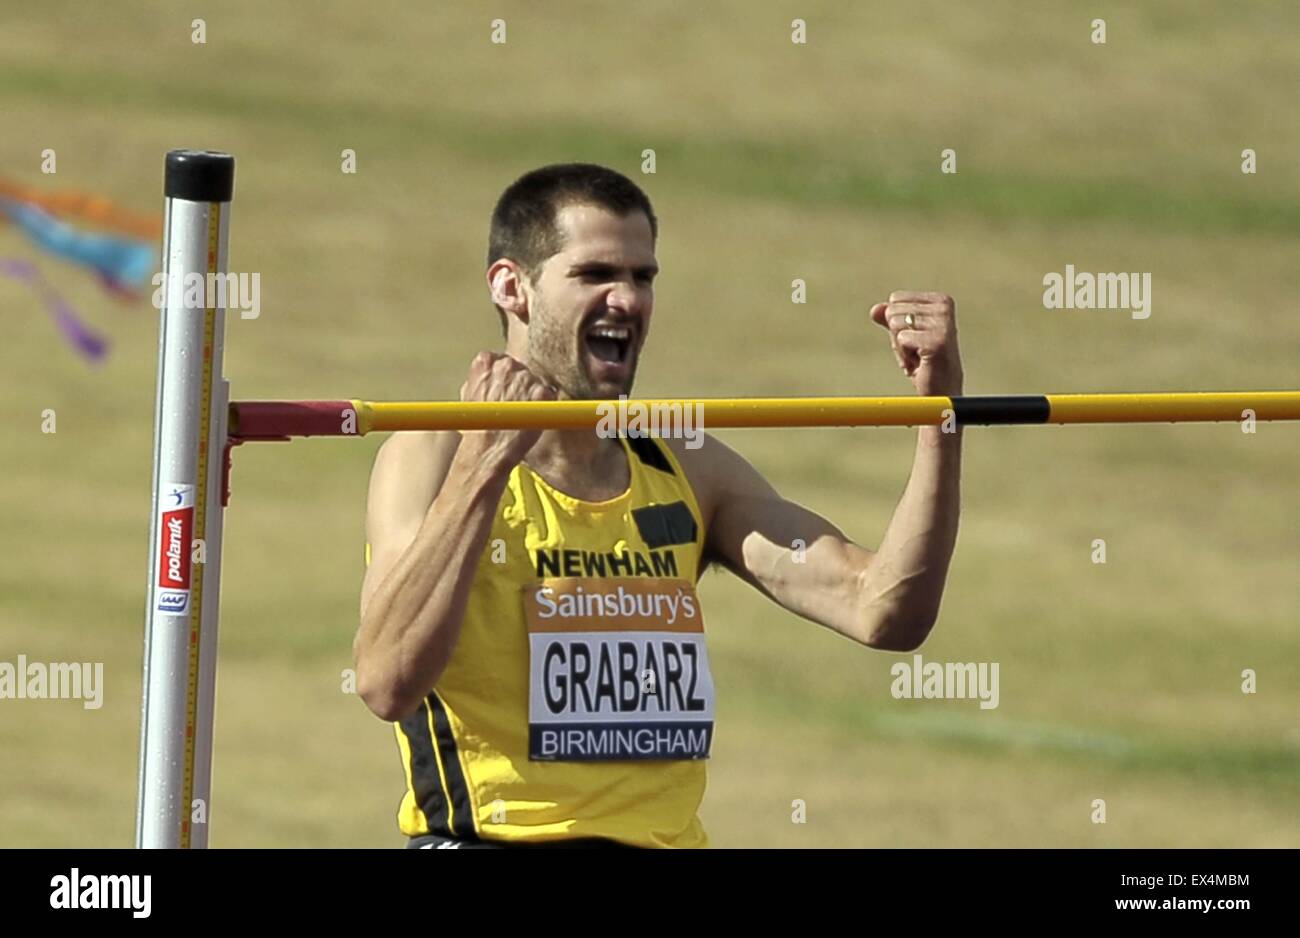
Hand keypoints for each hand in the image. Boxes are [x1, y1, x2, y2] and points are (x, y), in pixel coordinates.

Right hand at [457, 351, 556, 468]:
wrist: (488, 447)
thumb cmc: (477, 426)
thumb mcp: (468, 395)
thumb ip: (481, 380)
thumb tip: (490, 378)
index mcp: (486, 361)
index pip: (503, 359)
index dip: (506, 377)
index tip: (505, 388)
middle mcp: (506, 365)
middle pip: (522, 369)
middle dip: (521, 385)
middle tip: (515, 405)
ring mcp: (525, 377)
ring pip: (536, 381)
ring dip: (533, 396)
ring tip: (521, 415)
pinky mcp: (542, 392)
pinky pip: (549, 394)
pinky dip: (545, 406)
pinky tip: (532, 417)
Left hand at [870, 292, 963, 396]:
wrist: (941, 392)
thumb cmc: (925, 364)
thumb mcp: (904, 336)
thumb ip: (890, 318)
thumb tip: (875, 309)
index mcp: (941, 301)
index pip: (896, 299)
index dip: (897, 324)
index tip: (915, 340)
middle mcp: (944, 308)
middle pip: (893, 311)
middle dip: (897, 336)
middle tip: (916, 351)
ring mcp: (942, 325)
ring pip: (895, 324)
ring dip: (901, 347)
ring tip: (919, 357)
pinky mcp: (936, 342)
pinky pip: (901, 339)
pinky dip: (904, 356)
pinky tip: (921, 364)